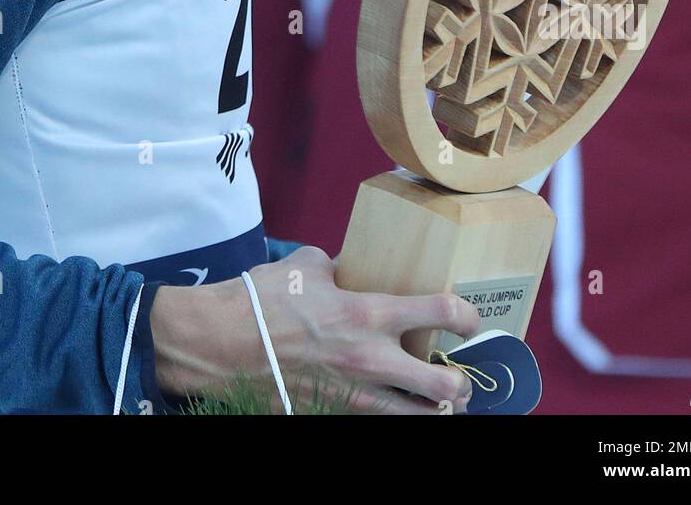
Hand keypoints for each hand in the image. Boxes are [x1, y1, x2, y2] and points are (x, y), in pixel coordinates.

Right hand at [149, 245, 478, 413]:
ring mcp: (355, 397)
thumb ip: (342, 267)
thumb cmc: (262, 299)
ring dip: (434, 412)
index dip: (468, 316)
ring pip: (421, 420)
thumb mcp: (308, 266)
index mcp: (369, 313)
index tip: (470, 320)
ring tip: (434, 403)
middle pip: (445, 386)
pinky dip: (392, 419)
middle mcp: (372, 360)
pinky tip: (390, 409)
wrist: (220, 345)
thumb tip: (354, 265)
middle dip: (460, 384)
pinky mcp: (334, 416)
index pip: (443, 312)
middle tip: (455, 374)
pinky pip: (378, 427)